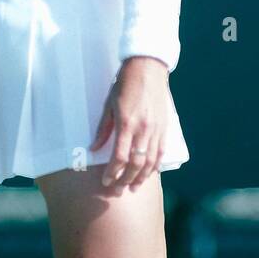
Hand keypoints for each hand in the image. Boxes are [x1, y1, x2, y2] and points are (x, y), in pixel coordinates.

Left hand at [90, 56, 170, 189]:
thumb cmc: (124, 84)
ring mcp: (156, 129)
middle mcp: (143, 129)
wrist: (148, 68)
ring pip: (150, 160)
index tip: (106, 181)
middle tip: (118, 189)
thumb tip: (94, 148)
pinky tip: (150, 173)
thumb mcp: (109, 104)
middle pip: (136, 163)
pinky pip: (161, 151)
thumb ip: (103, 129)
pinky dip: (155, 165)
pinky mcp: (164, 127)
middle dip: (126, 179)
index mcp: (127, 123)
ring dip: (141, 176)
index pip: (120, 156)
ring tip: (134, 186)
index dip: (113, 172)